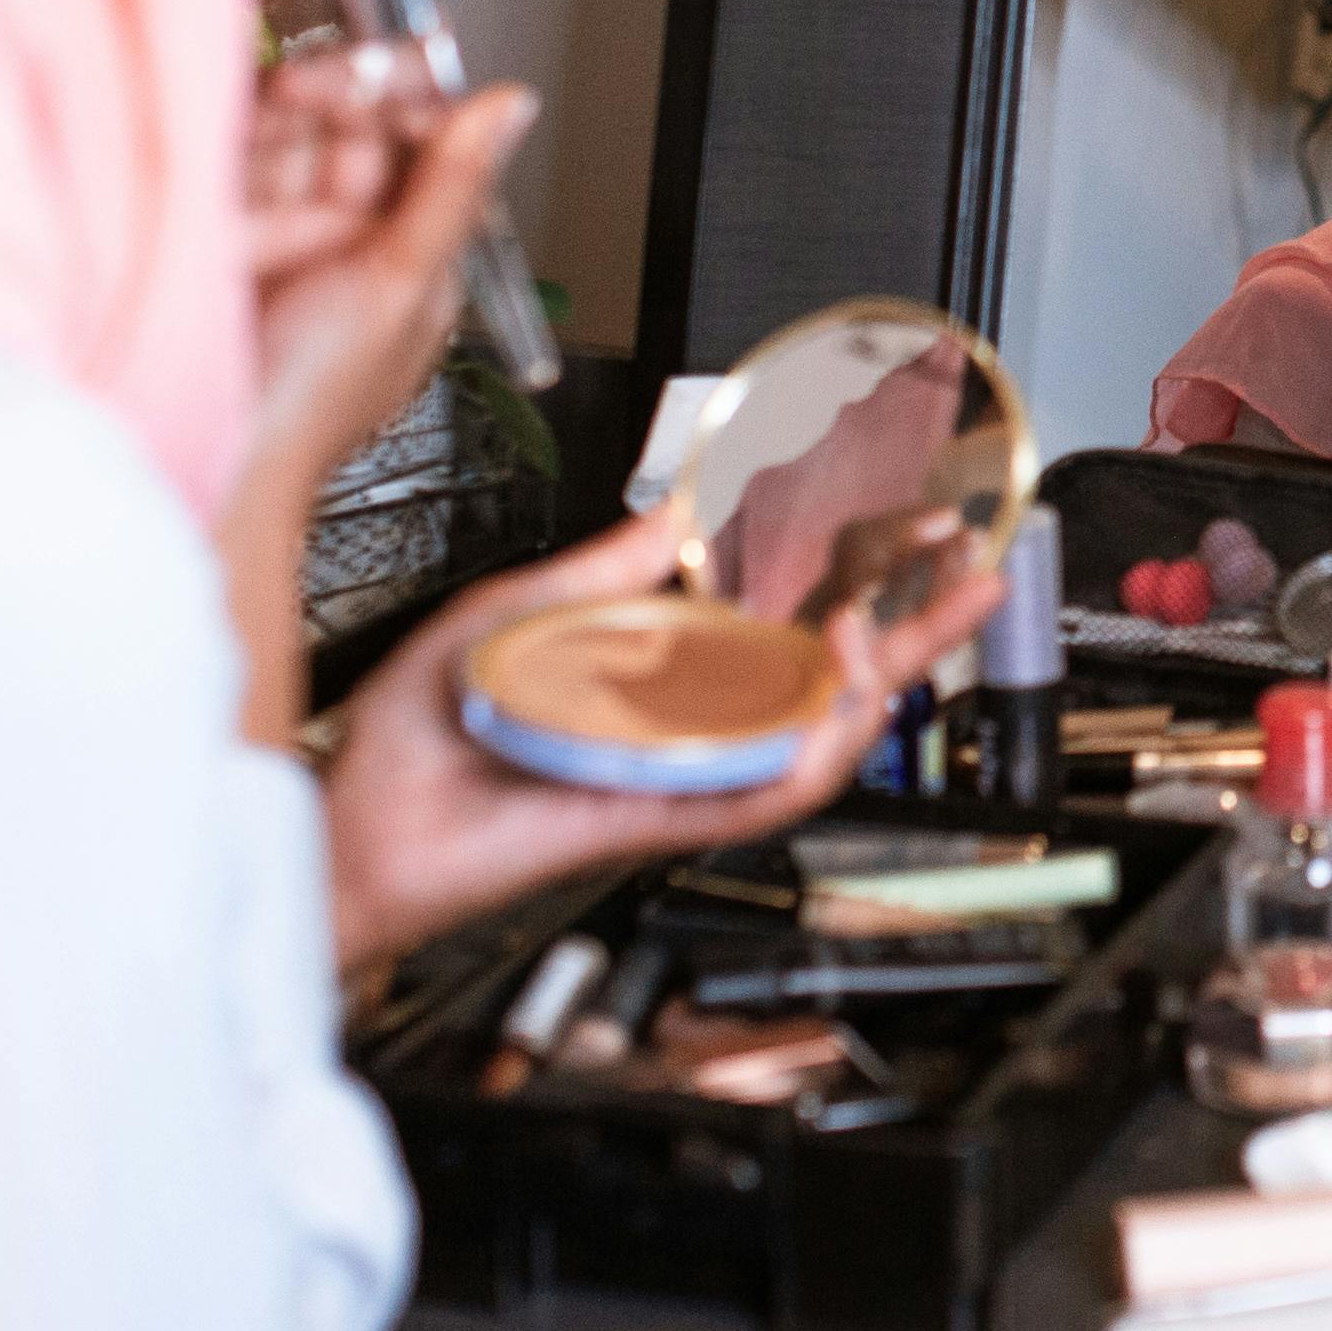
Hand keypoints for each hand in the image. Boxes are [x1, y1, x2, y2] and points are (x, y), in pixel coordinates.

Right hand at [240, 75, 533, 520]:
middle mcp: (348, 236)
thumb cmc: (312, 401)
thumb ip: (449, 188)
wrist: (214, 446)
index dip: (415, 102)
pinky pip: (234, 152)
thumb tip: (510, 108)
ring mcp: (280, 228)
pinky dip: (247, 121)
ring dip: (301, 98)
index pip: (425, 150)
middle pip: (357, 130)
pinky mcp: (216, 224)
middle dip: (353, 90)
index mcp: (412, 255)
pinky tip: (258, 101)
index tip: (409, 64)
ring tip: (299, 87)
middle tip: (346, 68)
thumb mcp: (399, 284)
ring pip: (296, 130)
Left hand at [320, 501, 1013, 973]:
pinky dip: (799, 760)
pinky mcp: (652, 819)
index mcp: (656, 677)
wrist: (358, 819)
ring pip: (807, 748)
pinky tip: (832, 714)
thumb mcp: (517, 609)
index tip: (906, 528)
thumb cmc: (413, 734)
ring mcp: (675, 777)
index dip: (854, 579)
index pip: (780, 625)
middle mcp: (679, 730)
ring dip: (866, 695)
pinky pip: (750, 802)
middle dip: (912, 636)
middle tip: (974, 583)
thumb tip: (680, 511)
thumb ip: (611, 568)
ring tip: (891, 637)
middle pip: (824, 686)